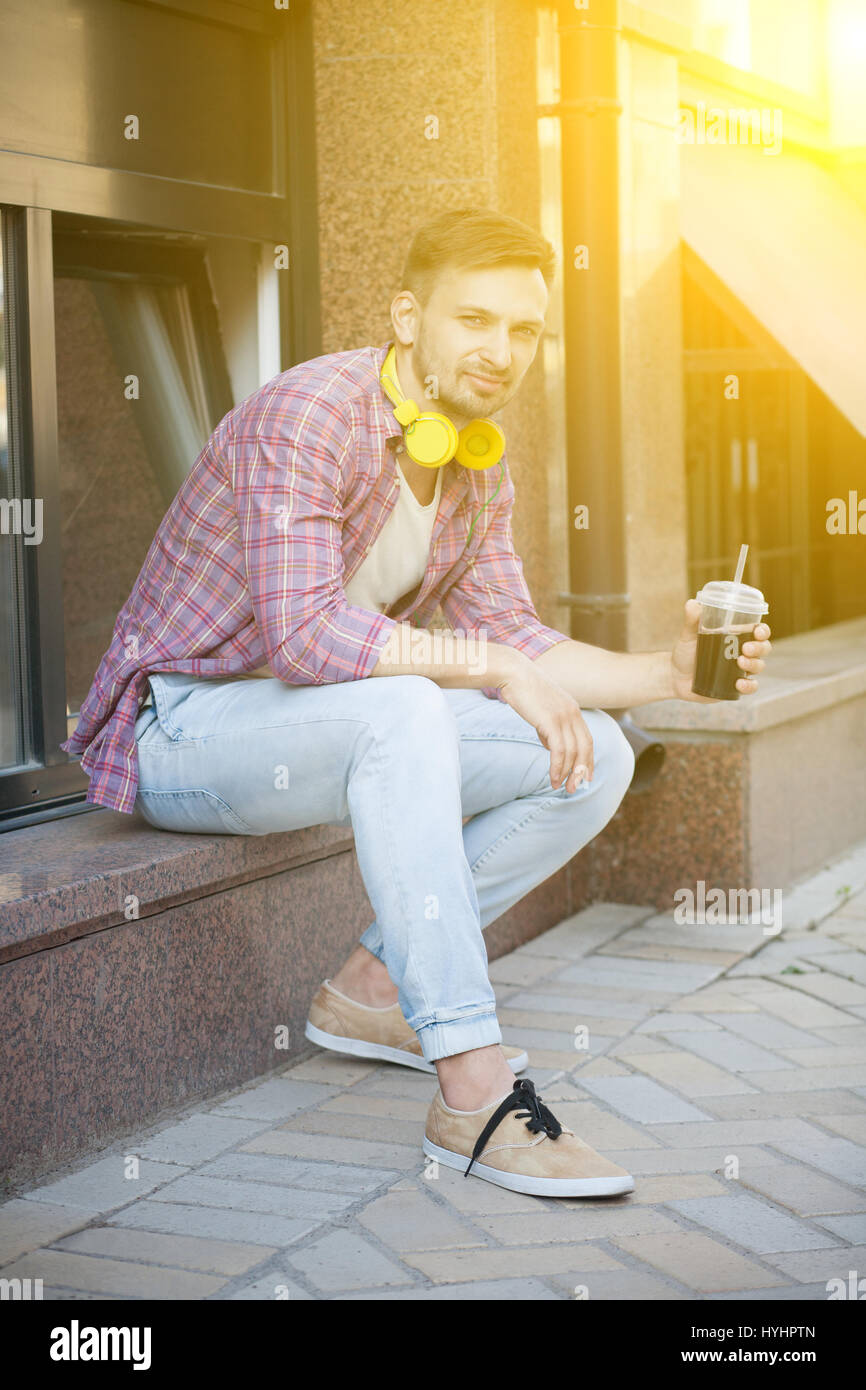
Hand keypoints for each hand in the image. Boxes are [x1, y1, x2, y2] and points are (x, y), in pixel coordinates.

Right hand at [498, 658, 593, 790]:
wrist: (513, 673)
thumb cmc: (522, 690)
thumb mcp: (541, 709)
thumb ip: (548, 727)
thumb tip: (550, 745)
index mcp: (573, 710)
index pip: (587, 739)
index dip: (588, 759)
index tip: (586, 776)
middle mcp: (573, 713)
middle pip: (585, 748)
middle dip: (581, 770)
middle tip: (575, 788)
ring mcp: (563, 717)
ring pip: (572, 752)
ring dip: (567, 773)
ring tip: (559, 787)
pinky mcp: (551, 721)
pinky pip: (559, 750)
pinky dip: (558, 767)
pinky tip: (553, 778)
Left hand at [671, 598, 771, 701]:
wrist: (675, 676)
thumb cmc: (686, 652)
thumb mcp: (688, 635)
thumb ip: (692, 620)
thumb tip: (692, 603)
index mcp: (737, 636)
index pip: (758, 631)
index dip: (763, 631)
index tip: (757, 631)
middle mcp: (743, 653)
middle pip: (763, 648)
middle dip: (759, 648)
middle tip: (745, 648)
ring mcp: (741, 670)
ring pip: (759, 666)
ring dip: (754, 664)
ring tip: (740, 662)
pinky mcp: (735, 686)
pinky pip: (750, 687)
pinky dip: (749, 686)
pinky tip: (739, 684)